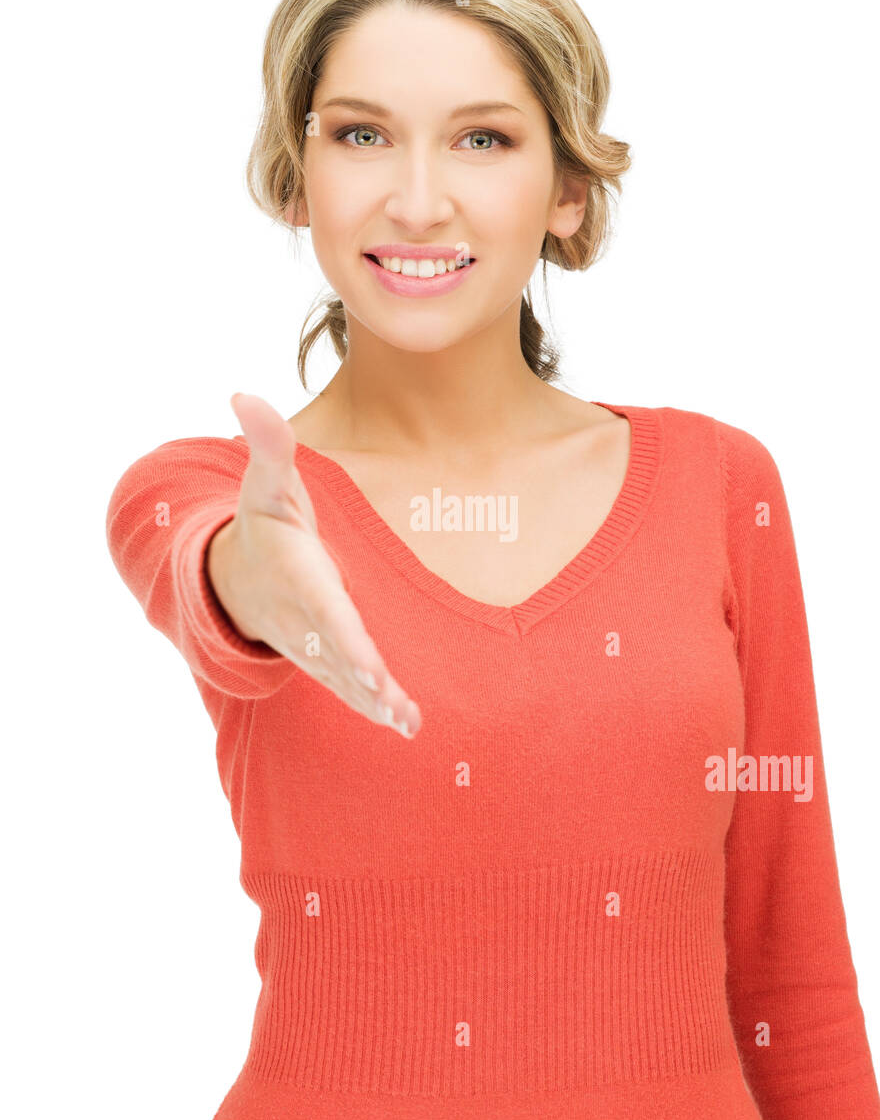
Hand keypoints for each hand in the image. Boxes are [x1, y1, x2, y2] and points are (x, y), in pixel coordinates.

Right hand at [206, 392, 419, 737]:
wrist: (233, 580)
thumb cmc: (265, 526)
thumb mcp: (265, 483)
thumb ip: (268, 445)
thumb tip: (244, 394)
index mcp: (299, 577)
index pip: (325, 611)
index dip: (345, 639)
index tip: (368, 664)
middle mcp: (305, 620)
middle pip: (337, 656)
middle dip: (363, 681)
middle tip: (391, 704)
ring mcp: (313, 647)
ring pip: (344, 681)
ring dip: (373, 704)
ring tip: (405, 723)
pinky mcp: (324, 661)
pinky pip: (348, 689)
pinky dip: (373, 708)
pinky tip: (406, 725)